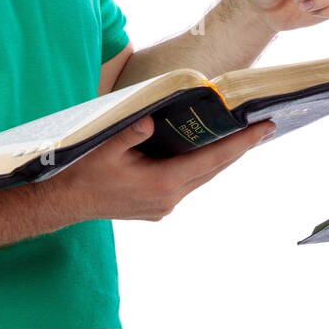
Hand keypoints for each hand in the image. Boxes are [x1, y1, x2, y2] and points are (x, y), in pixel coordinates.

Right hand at [52, 117, 276, 222]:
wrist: (63, 202)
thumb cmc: (83, 172)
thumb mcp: (104, 147)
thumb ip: (130, 132)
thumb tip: (152, 122)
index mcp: (162, 183)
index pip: (213, 158)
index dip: (242, 143)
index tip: (265, 128)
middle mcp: (169, 198)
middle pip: (214, 168)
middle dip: (240, 147)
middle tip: (265, 127)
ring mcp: (164, 205)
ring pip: (203, 177)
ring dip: (221, 157)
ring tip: (243, 136)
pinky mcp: (158, 207)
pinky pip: (188, 183)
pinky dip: (201, 166)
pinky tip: (207, 151)